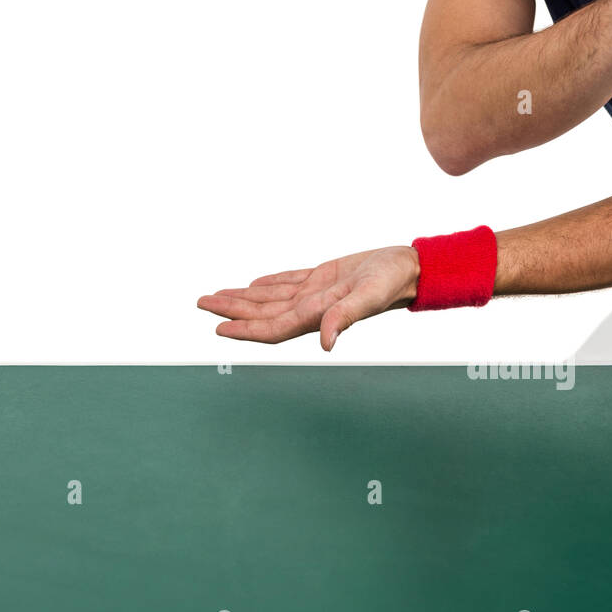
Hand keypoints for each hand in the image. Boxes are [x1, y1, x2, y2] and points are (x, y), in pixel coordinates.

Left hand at [197, 244, 419, 349]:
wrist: (410, 268)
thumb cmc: (392, 283)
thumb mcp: (368, 298)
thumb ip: (344, 318)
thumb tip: (326, 343)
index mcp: (317, 315)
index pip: (272, 327)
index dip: (244, 330)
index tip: (218, 329)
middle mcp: (311, 307)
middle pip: (263, 313)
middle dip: (231, 311)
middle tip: (201, 304)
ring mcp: (316, 293)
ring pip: (270, 298)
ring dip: (243, 298)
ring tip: (216, 296)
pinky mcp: (323, 277)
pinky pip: (288, 283)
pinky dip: (267, 284)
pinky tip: (253, 285)